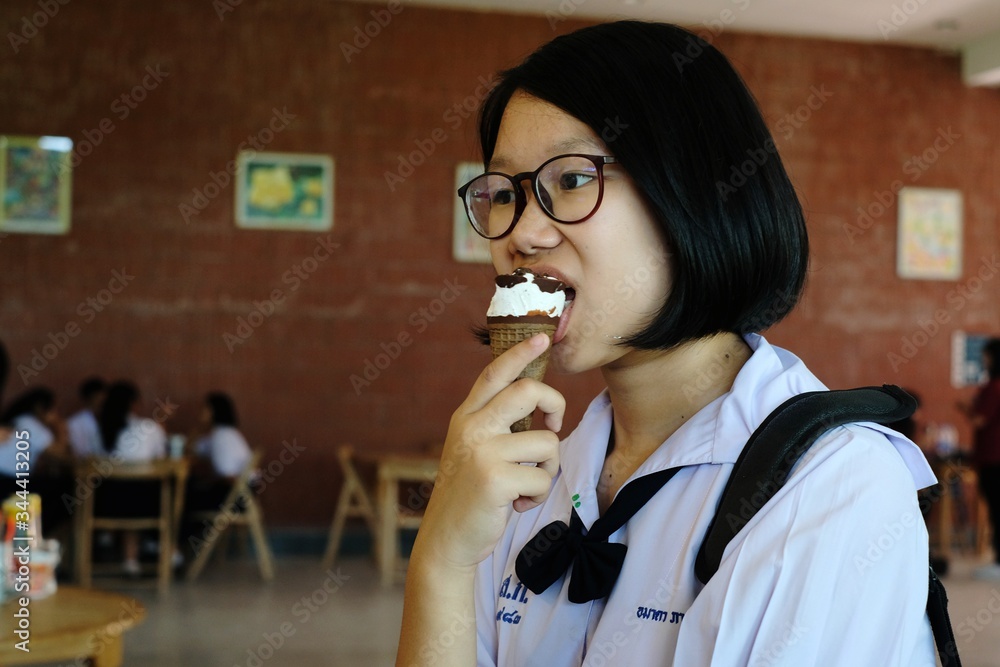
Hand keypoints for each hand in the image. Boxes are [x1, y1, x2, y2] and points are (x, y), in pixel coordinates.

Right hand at [415, 333, 565, 570]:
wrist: (447, 539)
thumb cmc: (470, 494)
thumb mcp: (474, 449)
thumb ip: (497, 424)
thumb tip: (541, 405)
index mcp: (467, 416)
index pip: (495, 373)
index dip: (520, 353)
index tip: (543, 337)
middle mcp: (471, 427)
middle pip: (529, 392)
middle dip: (555, 408)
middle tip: (551, 429)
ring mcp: (481, 451)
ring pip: (547, 443)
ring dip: (547, 469)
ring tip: (525, 484)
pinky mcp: (494, 479)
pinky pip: (543, 478)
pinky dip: (538, 496)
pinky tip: (516, 505)